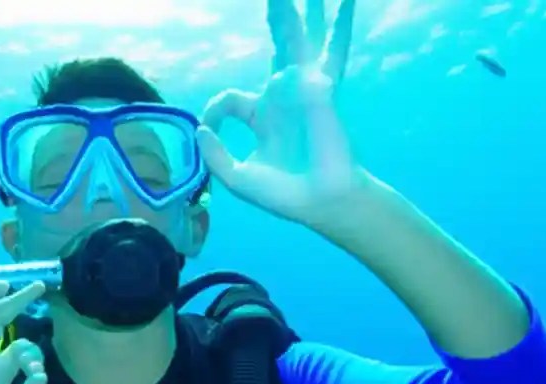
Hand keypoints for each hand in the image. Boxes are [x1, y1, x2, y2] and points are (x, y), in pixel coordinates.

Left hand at [196, 0, 368, 238]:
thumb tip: (200, 129)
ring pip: (299, 39)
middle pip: (277, 47)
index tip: (210, 130)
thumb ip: (215, 154)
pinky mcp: (319, 87)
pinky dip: (338, 26)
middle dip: (277, 19)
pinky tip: (345, 2)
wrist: (319, 202)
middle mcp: (285, 97)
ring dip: (298, 12)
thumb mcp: (237, 177)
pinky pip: (330, 51)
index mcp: (264, 116)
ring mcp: (303, 88)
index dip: (214, 111)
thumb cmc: (285, 194)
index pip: (231, 99)